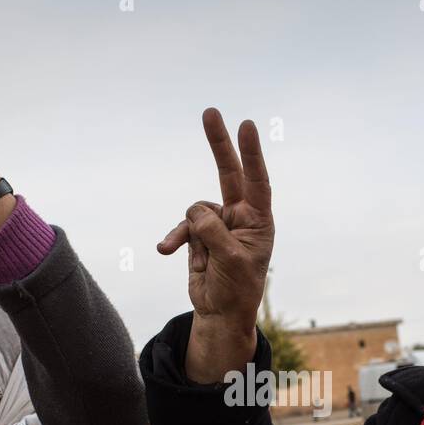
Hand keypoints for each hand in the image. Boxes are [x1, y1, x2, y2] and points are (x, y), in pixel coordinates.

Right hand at [158, 108, 273, 382]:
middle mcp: (240, 216)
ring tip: (203, 260)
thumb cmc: (237, 289)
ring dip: (191, 233)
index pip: (256, 181)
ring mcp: (217, 223)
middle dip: (218, 144)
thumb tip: (196, 211)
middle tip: (211, 111)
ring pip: (196, 211)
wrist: (220, 313)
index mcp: (258, 221)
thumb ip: (214, 232)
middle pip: (228, 172)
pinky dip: (175, 238)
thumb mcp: (231, 261)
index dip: (251, 154)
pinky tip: (164, 250)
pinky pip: (182, 227)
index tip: (247, 126)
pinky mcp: (198, 234)